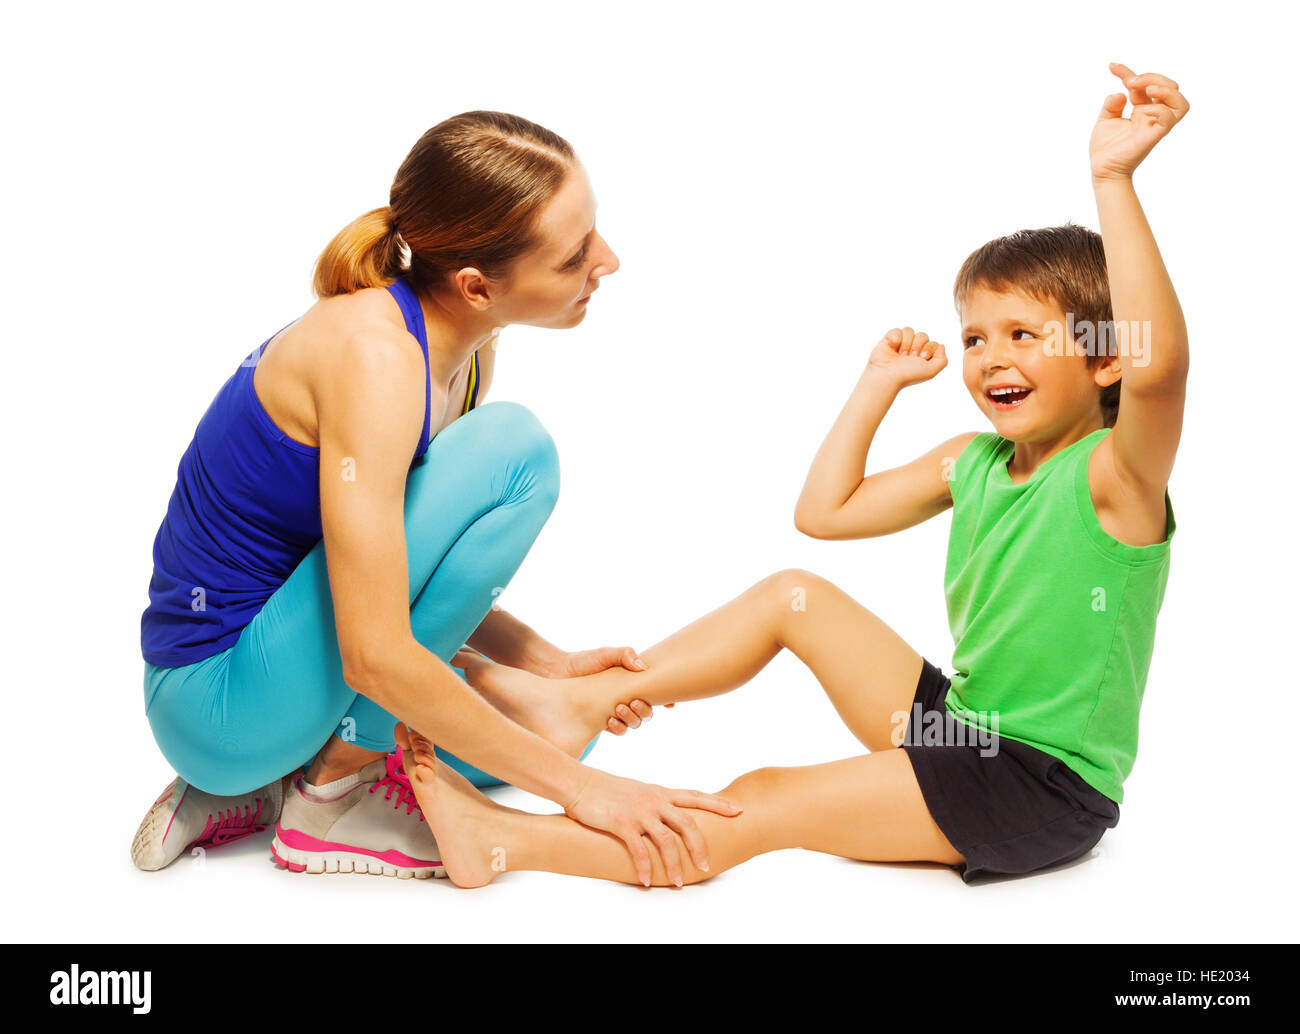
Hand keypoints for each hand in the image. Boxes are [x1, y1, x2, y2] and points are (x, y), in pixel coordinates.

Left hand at [540, 646, 672, 733]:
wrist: (555, 674)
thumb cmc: (582, 662)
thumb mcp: (605, 654)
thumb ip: (624, 654)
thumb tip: (642, 667)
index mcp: (632, 682)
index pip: (655, 693)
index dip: (667, 700)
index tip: (670, 703)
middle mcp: (625, 698)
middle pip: (646, 712)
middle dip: (645, 710)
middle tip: (634, 702)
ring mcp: (613, 711)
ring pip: (634, 723)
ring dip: (631, 720)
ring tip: (618, 709)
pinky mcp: (600, 722)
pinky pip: (617, 730)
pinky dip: (617, 728)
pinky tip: (608, 720)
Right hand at [563, 768, 742, 886]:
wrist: (579, 783)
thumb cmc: (606, 789)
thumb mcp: (637, 791)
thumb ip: (654, 802)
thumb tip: (666, 814)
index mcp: (659, 793)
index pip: (695, 797)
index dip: (717, 804)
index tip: (737, 810)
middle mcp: (654, 800)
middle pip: (687, 823)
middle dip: (699, 846)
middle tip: (706, 866)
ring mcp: (639, 812)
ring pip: (666, 840)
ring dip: (674, 864)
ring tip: (678, 882)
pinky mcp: (621, 823)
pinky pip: (639, 850)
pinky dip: (645, 867)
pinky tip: (647, 880)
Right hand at [866, 327, 947, 388]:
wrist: (887, 376)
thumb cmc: (908, 375)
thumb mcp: (931, 371)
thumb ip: (942, 360)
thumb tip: (941, 345)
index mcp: (923, 356)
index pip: (933, 343)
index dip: (929, 349)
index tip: (921, 358)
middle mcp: (913, 349)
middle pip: (923, 335)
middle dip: (917, 346)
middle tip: (910, 358)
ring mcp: (901, 344)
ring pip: (910, 330)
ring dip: (906, 344)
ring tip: (900, 355)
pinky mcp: (889, 339)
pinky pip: (897, 330)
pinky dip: (895, 338)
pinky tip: (892, 347)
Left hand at [1091, 63, 1188, 181]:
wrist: (1102, 169)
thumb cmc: (1105, 148)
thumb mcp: (1105, 119)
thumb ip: (1112, 104)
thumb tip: (1119, 93)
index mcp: (1141, 109)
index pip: (1143, 84)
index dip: (1128, 72)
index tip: (1112, 66)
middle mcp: (1152, 115)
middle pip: (1169, 87)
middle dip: (1153, 77)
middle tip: (1131, 82)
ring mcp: (1155, 125)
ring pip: (1180, 102)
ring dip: (1166, 90)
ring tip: (1148, 90)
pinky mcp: (1154, 136)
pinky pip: (1170, 120)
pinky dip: (1160, 110)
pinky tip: (1144, 111)